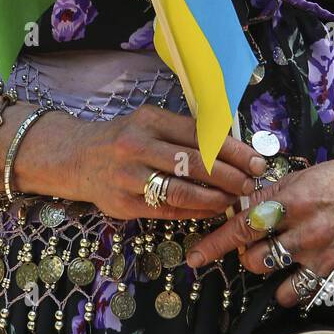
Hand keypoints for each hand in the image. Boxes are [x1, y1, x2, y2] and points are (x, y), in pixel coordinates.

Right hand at [10, 102, 268, 220]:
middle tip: (251, 184)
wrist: (77, 158)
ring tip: (235, 200)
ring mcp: (128, 177)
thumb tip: (234, 148)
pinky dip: (195, 213)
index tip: (256, 161)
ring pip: (182, 191)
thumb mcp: (150, 123)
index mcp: (149, 120)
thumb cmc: (124, 139)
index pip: (201, 135)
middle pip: (195, 163)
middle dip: (230, 176)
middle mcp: (137, 146)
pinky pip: (168, 211)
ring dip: (215, 198)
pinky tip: (212, 211)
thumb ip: (185, 133)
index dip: (233, 150)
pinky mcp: (124, 204)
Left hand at [183, 154, 333, 307]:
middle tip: (258, 244)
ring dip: (269, 271)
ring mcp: (322, 255)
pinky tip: (298, 272)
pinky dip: (292, 288)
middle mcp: (305, 230)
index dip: (216, 243)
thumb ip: (269, 197)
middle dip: (248, 254)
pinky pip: (301, 294)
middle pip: (255, 258)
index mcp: (292, 200)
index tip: (196, 258)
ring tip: (280, 257)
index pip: (244, 225)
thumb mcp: (299, 178)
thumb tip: (237, 211)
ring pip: (275, 281)